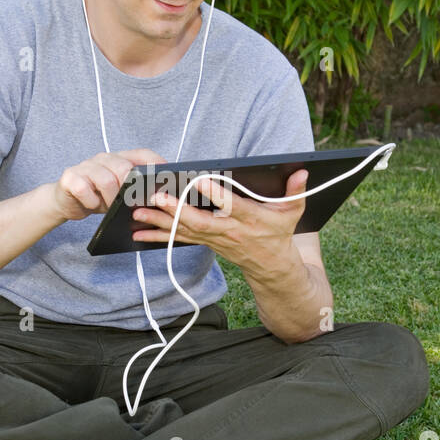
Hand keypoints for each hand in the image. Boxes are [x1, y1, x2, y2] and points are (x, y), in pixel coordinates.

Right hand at [51, 149, 167, 221]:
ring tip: (108, 207)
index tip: (169, 177)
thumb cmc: (97, 197)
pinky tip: (91, 205)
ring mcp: (85, 166)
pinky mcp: (70, 177)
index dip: (157, 164)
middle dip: (131, 189)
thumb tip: (161, 200)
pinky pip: (84, 189)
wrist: (65, 201)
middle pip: (124, 168)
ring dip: (110, 199)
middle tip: (130, 204)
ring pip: (106, 180)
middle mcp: (103, 158)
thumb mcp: (119, 194)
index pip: (142, 154)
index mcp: (119, 159)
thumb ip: (135, 192)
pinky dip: (91, 201)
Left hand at [130, 168, 309, 272]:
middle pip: (199, 222)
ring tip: (137, 213)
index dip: (217, 195)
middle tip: (157, 198)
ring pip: (183, 231)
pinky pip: (178, 239)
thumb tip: (302, 172)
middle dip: (177, 211)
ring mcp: (213, 239)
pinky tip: (137, 233)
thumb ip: (296, 192)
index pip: (232, 206)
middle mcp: (228, 231)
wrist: (271, 267)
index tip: (201, 179)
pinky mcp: (204, 242)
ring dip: (159, 223)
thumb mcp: (293, 213)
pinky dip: (157, 236)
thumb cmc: (279, 234)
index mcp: (250, 220)